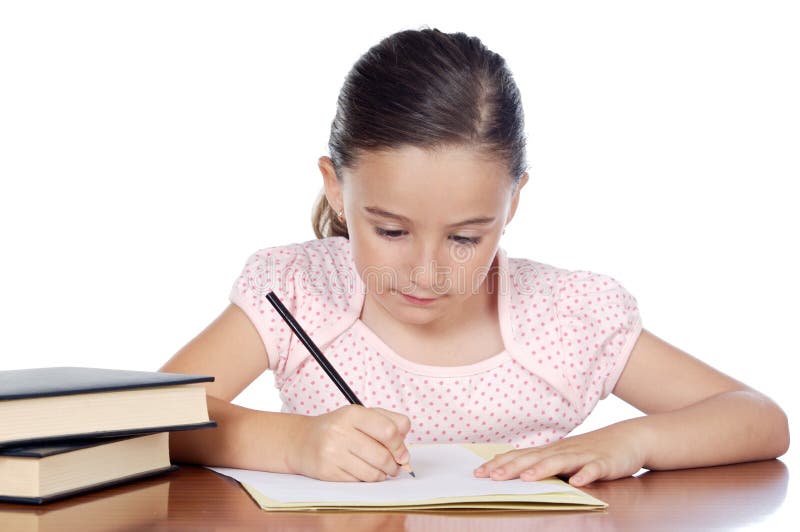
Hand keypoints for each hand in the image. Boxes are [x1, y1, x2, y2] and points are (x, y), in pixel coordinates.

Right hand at [287, 405, 410, 481]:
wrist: (303, 441)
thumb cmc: (340, 428)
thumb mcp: (362, 416)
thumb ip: (390, 423)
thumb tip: (405, 451)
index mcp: (353, 413)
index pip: (388, 431)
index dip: (400, 446)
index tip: (402, 454)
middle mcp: (340, 431)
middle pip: (383, 456)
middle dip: (394, 465)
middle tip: (394, 466)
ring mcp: (332, 453)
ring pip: (372, 473)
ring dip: (382, 475)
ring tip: (381, 470)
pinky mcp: (327, 472)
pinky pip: (359, 482)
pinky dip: (366, 480)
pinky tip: (362, 472)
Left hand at [473, 420, 648, 486]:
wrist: (628, 438)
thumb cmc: (591, 450)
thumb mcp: (563, 456)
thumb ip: (542, 463)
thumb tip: (513, 471)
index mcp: (550, 451)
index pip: (520, 457)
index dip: (499, 464)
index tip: (478, 473)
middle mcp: (563, 451)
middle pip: (534, 458)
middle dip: (512, 468)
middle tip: (491, 477)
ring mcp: (583, 456)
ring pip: (560, 462)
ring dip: (543, 470)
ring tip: (527, 479)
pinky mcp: (604, 462)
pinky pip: (594, 469)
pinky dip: (585, 475)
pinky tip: (577, 482)